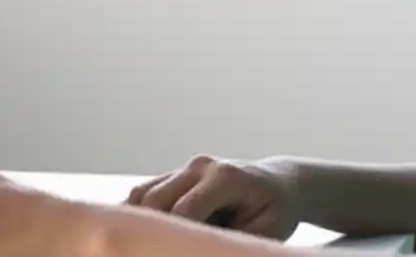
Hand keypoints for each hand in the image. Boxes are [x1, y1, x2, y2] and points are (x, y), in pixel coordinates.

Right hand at [125, 155, 299, 240]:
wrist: (279, 183)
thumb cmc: (276, 212)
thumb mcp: (264, 232)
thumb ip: (230, 239)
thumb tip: (199, 247)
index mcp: (225, 177)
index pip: (185, 210)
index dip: (173, 238)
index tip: (167, 252)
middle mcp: (200, 166)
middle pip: (155, 199)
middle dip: (149, 230)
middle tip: (149, 250)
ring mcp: (185, 167)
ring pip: (141, 194)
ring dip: (137, 221)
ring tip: (141, 244)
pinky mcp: (174, 175)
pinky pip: (143, 193)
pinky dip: (137, 214)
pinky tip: (141, 234)